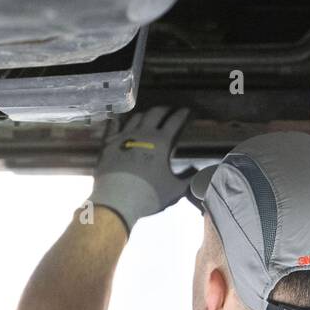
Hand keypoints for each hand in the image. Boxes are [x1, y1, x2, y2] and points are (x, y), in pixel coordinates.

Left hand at [89, 106, 191, 232]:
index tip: (186, 110)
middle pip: (155, 113)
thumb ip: (189, 179)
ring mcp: (124, 137)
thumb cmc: (149, 195)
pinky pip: (114, 126)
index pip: (175, 121)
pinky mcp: (108, 144)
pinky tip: (119, 119)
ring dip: (145, 114)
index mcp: (161, 142)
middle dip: (164, 109)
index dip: (182, 114)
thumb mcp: (175, 190)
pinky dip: (119, 121)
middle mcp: (143, 134)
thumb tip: (201, 173)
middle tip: (169, 110)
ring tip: (148, 116)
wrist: (117, 200)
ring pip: (136, 117)